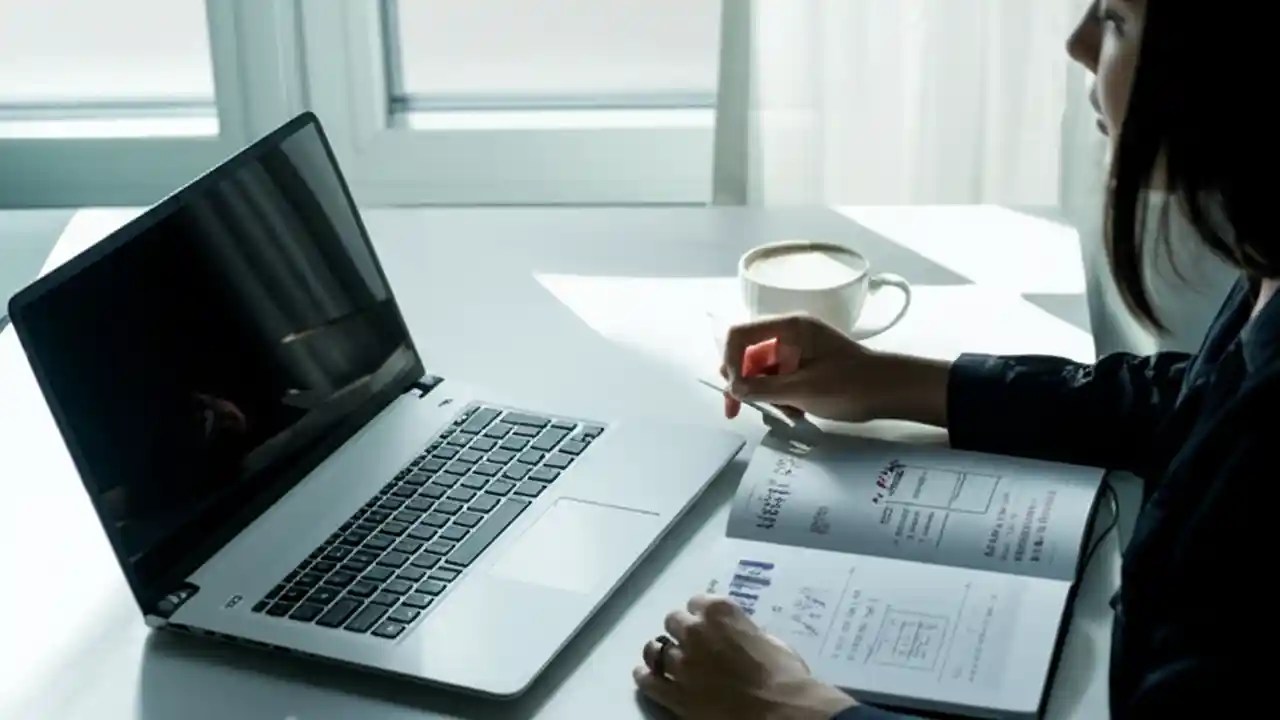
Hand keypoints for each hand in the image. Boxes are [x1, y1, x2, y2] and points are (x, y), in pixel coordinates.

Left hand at [633, 594, 856, 719]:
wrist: (780, 713)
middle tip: (690, 640)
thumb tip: (738, 635)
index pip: (698, 601)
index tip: (706, 620)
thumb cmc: (784, 676)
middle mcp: (695, 632)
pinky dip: (645, 677)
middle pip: (674, 620)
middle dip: (682, 628)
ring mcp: (681, 664)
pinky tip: (644, 675)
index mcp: (720, 613)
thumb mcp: (770, 640)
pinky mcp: (674, 694)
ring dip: (661, 650)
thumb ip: (744, 631)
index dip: (702, 611)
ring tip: (664, 656)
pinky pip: (649, 681)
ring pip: (656, 648)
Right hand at [720, 313, 950, 426]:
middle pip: (747, 354)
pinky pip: (778, 377)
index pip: (740, 335)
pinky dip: (779, 395)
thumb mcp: (803, 390)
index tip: (735, 393)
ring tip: (786, 412)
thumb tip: (732, 389)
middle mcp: (789, 332)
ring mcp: (797, 348)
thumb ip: (763, 388)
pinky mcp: (805, 364)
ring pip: (761, 370)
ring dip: (764, 393)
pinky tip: (795, 411)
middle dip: (743, 383)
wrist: (892, 391)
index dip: (729, 363)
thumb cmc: (851, 385)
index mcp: (789, 327)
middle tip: (739, 412)